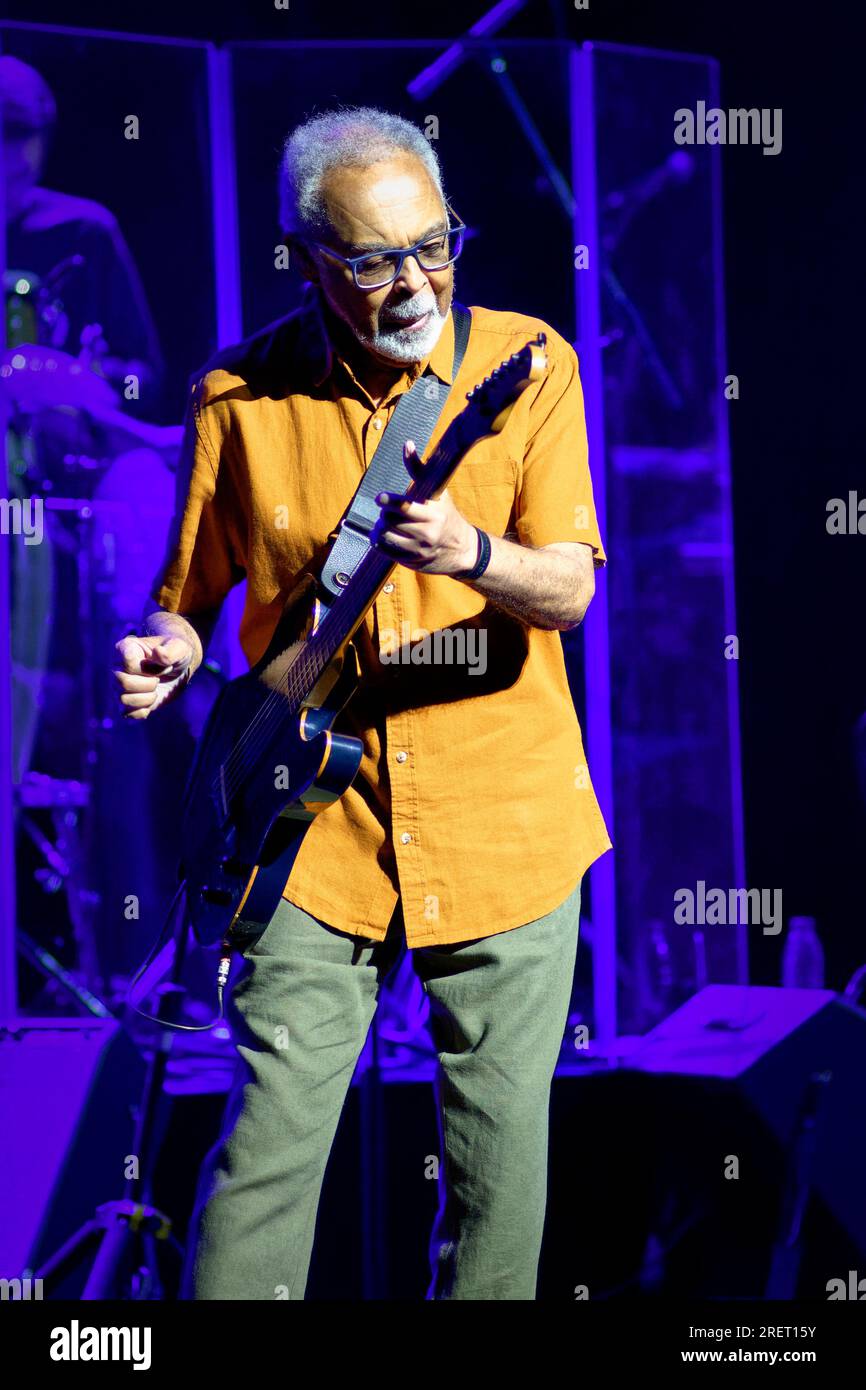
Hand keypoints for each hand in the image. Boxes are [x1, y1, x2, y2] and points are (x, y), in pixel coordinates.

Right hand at [113, 633, 194, 719]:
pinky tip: (152, 700)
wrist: (179, 669)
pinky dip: (143, 710)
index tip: (164, 664)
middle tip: (158, 679)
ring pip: (123, 699)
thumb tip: (158, 653)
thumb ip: (171, 651)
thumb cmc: (177, 653)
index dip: (152, 669)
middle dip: (149, 684)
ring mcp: (119, 685)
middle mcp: (117, 666)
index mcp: (126, 648)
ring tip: (155, 689)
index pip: (130, 664)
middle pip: (123, 683)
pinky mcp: (126, 702)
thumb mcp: (180, 648)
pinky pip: (127, 713)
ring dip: (146, 698)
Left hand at [373, 440, 477, 576]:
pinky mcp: (413, 562)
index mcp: (434, 514)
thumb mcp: (438, 494)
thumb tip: (407, 444)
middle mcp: (428, 533)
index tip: (379, 498)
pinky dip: (380, 542)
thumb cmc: (446, 516)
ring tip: (384, 524)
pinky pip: (386, 551)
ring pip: (386, 537)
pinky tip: (385, 537)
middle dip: (386, 514)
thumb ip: (420, 470)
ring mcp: (419, 550)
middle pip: (391, 521)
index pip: (406, 507)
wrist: (463, 550)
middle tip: (389, 512)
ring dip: (380, 529)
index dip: (390, 502)